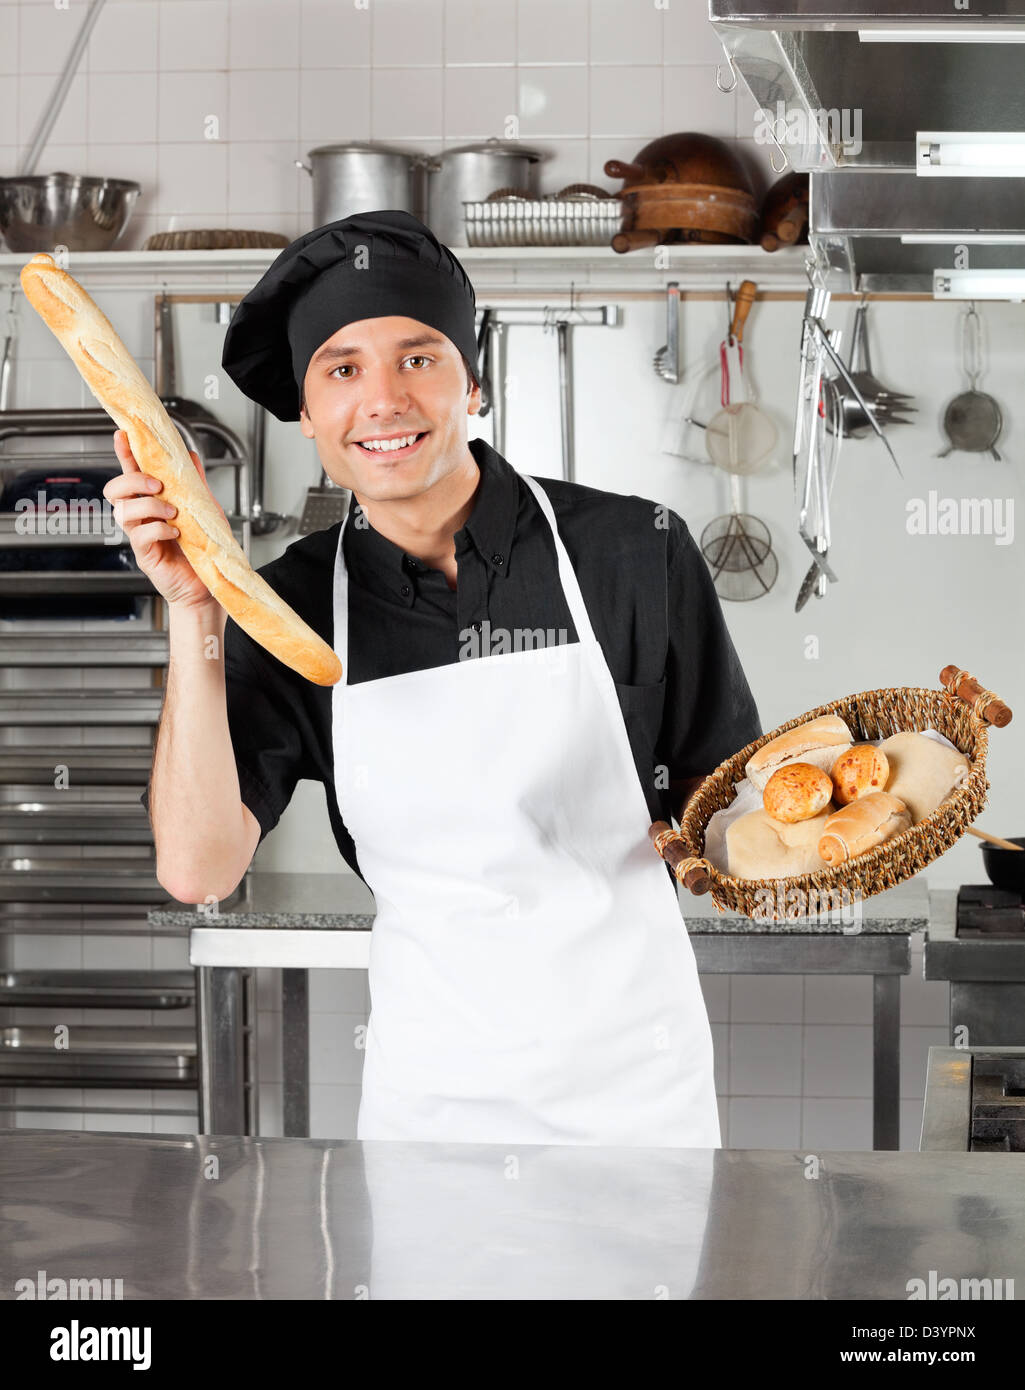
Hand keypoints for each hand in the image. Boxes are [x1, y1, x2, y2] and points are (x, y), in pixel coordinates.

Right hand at [104, 430, 224, 610]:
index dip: (124, 454)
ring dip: (148, 505)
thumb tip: (191, 455)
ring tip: (172, 513)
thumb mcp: (204, 508)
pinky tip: (176, 532)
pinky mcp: (145, 554)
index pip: (131, 472)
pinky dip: (158, 529)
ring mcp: (140, 535)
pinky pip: (139, 535)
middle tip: (158, 485)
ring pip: (122, 511)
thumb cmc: (203, 547)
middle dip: (132, 480)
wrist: (208, 583)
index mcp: (152, 501)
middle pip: (114, 490)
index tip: (123, 435)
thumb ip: (194, 483)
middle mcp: (141, 516)